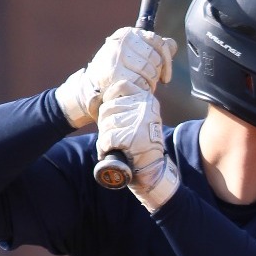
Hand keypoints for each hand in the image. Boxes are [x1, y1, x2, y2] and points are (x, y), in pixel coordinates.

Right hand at [55, 28, 177, 128]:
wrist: (89, 88)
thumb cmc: (115, 72)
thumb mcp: (133, 55)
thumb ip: (153, 49)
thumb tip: (172, 44)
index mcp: (127, 33)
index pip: (158, 42)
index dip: (166, 60)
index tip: (165, 75)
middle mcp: (122, 41)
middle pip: (155, 58)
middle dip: (156, 75)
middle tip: (147, 83)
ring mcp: (117, 56)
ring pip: (150, 71)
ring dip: (149, 85)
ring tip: (138, 88)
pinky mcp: (115, 72)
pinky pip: (141, 83)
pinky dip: (141, 91)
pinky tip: (133, 92)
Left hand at [96, 88, 179, 210]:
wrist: (153, 168)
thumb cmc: (142, 144)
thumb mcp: (141, 119)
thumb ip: (129, 106)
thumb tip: (105, 99)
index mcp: (147, 100)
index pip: (121, 86)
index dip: (109, 97)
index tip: (109, 110)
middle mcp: (145, 108)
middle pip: (108, 107)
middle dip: (103, 122)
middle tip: (109, 134)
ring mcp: (139, 122)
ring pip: (106, 123)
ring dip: (103, 136)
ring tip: (110, 145)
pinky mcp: (132, 137)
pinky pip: (107, 138)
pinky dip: (103, 147)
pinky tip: (107, 151)